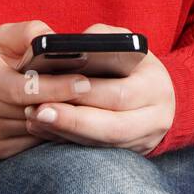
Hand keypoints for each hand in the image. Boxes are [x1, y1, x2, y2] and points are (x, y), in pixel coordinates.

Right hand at [0, 20, 105, 159]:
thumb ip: (28, 33)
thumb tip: (58, 42)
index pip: (21, 88)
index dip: (55, 86)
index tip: (85, 81)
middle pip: (31, 111)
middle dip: (67, 103)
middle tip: (99, 96)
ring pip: (35, 130)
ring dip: (64, 121)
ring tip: (90, 108)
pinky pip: (32, 145)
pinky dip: (53, 133)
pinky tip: (70, 122)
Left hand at [24, 23, 175, 154]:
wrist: (158, 93)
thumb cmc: (133, 62)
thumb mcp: (125, 43)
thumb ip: (102, 39)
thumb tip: (74, 46)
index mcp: (155, 86)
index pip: (120, 95)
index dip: (86, 95)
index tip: (54, 90)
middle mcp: (155, 118)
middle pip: (111, 127)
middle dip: (72, 121)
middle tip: (38, 112)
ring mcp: (144, 141)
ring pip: (101, 145)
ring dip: (64, 134)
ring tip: (34, 119)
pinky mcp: (128, 154)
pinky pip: (95, 152)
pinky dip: (67, 141)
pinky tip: (43, 129)